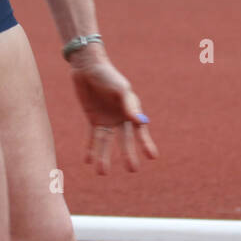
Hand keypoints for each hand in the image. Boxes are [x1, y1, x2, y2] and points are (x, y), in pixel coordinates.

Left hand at [71, 56, 156, 173]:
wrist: (88, 67)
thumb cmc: (108, 75)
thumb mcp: (120, 90)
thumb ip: (129, 105)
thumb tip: (141, 122)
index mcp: (131, 110)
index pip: (140, 131)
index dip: (146, 143)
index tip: (153, 157)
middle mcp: (120, 117)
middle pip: (124, 140)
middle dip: (128, 155)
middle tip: (133, 170)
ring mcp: (106, 119)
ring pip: (105, 142)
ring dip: (104, 156)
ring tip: (102, 173)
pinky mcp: (93, 119)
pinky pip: (92, 137)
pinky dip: (90, 148)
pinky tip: (88, 161)